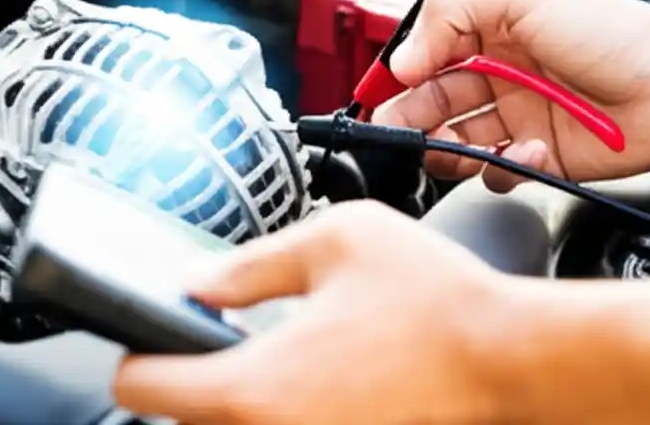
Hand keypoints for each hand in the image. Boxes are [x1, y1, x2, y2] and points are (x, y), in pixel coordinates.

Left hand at [112, 202, 519, 423]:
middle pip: (182, 421)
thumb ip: (249, 263)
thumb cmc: (436, 301)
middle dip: (187, 377)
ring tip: (269, 355)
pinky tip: (312, 377)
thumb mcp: (334, 241)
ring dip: (232, 398)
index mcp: (255, 386)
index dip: (135, 351)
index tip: (150, 333)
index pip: (140, 390)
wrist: (514, 360)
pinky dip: (278, 410)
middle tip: (213, 335)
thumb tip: (200, 281)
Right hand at [374, 0, 649, 190]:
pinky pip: (496, 173)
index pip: (420, 56)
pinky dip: (502, 168)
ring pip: (452, 145)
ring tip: (468, 143)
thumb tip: (402, 59)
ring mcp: (514, 117)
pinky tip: (529, 149)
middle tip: (405, 130)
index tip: (379, 95)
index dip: (394, 78)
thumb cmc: (612, 30)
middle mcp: (495, 75)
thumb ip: (448, 12)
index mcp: (484, 32)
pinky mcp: (537, 157)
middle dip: (410, 120)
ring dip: (450, 148)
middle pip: (426, 105)